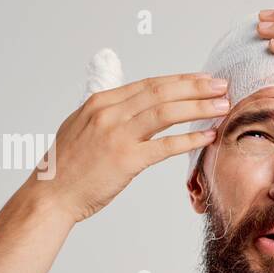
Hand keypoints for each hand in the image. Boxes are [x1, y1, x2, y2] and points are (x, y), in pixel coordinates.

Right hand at [31, 73, 229, 221]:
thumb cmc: (69, 166)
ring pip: (167, 112)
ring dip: (199, 108)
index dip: (180, 80)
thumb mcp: (82, 126)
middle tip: (222, 85)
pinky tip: (208, 136)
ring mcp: (117, 135)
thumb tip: (131, 104)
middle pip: (162, 92)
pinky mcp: (126, 160)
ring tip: (223, 106)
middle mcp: (109, 113)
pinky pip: (166, 146)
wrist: (51, 194)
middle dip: (196, 87)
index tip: (203, 78)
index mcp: (100, 102)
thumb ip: (107, 112)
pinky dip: (190, 139)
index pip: (149, 84)